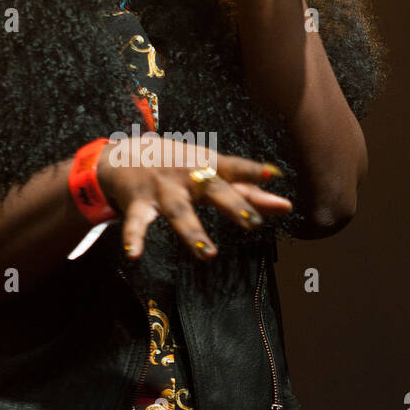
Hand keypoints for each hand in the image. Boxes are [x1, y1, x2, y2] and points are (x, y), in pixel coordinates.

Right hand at [96, 134, 292, 260]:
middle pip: (212, 189)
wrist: (123, 154)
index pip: (233, 168)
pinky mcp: (139, 204)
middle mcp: (187, 176)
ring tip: (209, 254)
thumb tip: (286, 206)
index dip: (252, 171)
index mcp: (207, 165)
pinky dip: (133, 238)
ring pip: (179, 212)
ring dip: (193, 232)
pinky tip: (133, 254)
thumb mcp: (211, 171)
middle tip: (253, 222)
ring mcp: (163, 190)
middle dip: (232, 204)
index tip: (273, 174)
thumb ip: (249, 190)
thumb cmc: (178, 165)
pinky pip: (136, 223)